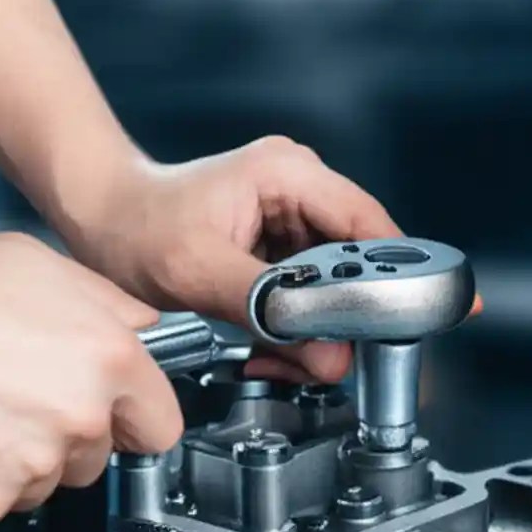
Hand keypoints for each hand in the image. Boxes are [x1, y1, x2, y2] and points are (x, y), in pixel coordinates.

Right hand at [0, 227, 178, 528]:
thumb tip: (143, 324)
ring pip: (47, 483)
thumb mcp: (39, 264)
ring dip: (20, 458)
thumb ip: (107, 303)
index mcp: (106, 357)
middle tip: (13, 393)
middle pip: (100, 456)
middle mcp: (78, 416)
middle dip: (68, 432)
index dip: (133, 417)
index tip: (115, 416)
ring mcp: (29, 467)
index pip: (160, 423)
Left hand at [55, 136, 411, 382]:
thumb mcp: (197, 271)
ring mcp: (292, 213)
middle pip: (359, 261)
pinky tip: (268, 344)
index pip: (369, 227)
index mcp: (289, 172)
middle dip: (344, 319)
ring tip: (275, 355)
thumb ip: (268, 311)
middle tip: (313, 359)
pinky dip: (296, 326)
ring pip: (337, 284)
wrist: (100, 216)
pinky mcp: (280, 243)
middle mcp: (301, 186)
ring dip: (315, 330)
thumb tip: (330, 354)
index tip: (431, 312)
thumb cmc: (134, 226)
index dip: (405, 272)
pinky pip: (310, 292)